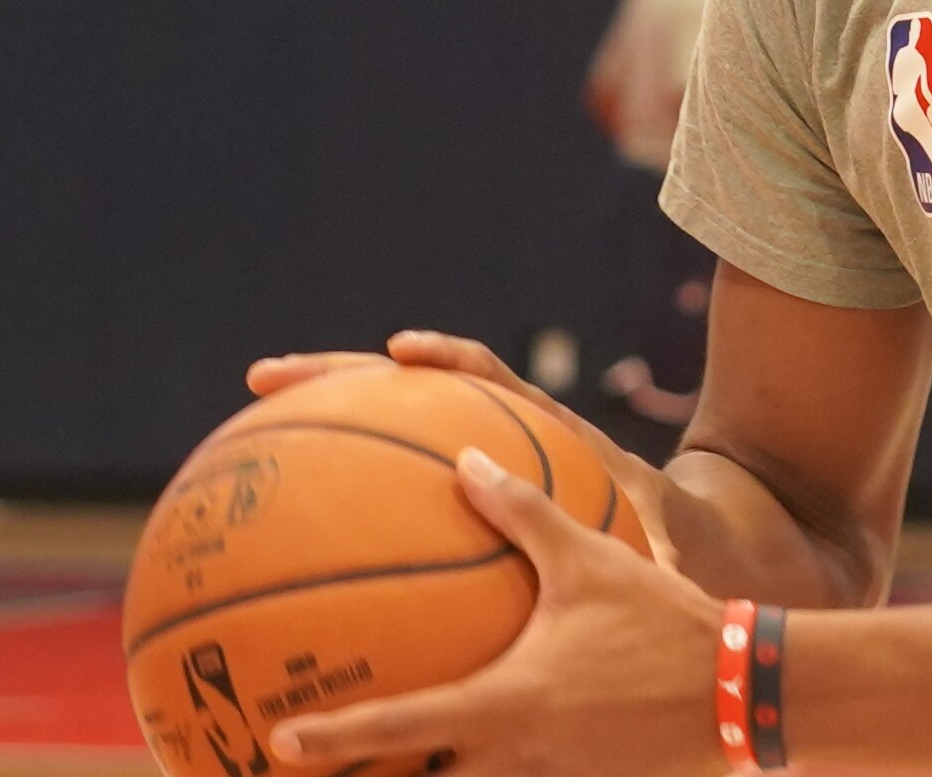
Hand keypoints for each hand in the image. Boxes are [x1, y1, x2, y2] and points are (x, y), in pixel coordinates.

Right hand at [248, 330, 677, 564]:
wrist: (687, 546)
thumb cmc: (681, 545)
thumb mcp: (674, 549)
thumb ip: (667, 556)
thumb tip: (666, 579)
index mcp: (552, 436)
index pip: (493, 380)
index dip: (449, 359)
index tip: (399, 351)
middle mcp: (501, 439)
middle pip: (408, 392)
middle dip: (338, 375)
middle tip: (265, 378)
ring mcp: (475, 466)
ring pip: (385, 432)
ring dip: (319, 424)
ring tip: (244, 438)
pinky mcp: (463, 500)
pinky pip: (389, 494)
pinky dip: (342, 496)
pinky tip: (286, 539)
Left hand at [272, 446, 726, 776]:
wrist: (742, 693)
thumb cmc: (662, 622)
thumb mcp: (589, 561)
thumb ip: (522, 513)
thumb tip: (468, 462)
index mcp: (504, 703)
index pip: (402, 727)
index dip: (335, 739)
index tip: (279, 742)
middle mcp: (516, 758)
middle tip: (308, 774)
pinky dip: (488, 775)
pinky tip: (481, 761)